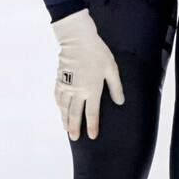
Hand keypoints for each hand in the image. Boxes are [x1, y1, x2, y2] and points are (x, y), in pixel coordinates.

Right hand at [52, 9, 123, 140]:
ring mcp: (67, 86)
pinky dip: (59, 106)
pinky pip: (58, 97)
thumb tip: (120, 102)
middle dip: (75, 128)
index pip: (92, 113)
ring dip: (65, 120)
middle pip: (75, 114)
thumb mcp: (111, 68)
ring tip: (66, 130)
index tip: (92, 136)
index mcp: (92, 89)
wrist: (77, 39)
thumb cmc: (97, 52)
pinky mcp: (59, 80)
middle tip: (75, 139)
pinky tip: (60, 110)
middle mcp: (78, 91)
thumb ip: (115, 86)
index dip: (92, 125)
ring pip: (64, 108)